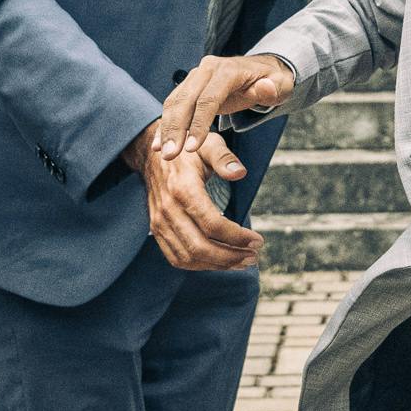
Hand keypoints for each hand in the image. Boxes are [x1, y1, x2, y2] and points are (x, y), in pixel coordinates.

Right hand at [133, 123, 262, 270]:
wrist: (152, 154)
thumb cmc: (187, 150)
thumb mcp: (208, 145)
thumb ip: (224, 158)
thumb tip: (240, 173)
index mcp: (183, 189)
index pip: (212, 224)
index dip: (237, 237)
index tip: (257, 240)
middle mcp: (169, 210)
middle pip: (200, 247)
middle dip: (230, 257)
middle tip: (253, 256)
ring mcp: (160, 223)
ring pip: (188, 257)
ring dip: (217, 265)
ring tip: (242, 261)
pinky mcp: (157, 230)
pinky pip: (176, 257)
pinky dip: (199, 265)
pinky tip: (220, 261)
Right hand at [153, 53, 296, 169]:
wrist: (261, 69)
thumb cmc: (273, 81)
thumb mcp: (281, 85)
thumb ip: (272, 90)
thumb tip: (264, 89)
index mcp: (228, 70)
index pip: (209, 99)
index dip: (200, 124)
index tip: (193, 148)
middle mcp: (207, 69)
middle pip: (185, 99)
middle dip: (175, 129)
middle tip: (170, 155)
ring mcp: (196, 76)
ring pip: (175, 101)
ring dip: (167, 128)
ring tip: (163, 153)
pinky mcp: (190, 85)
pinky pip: (173, 104)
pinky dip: (165, 123)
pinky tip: (159, 144)